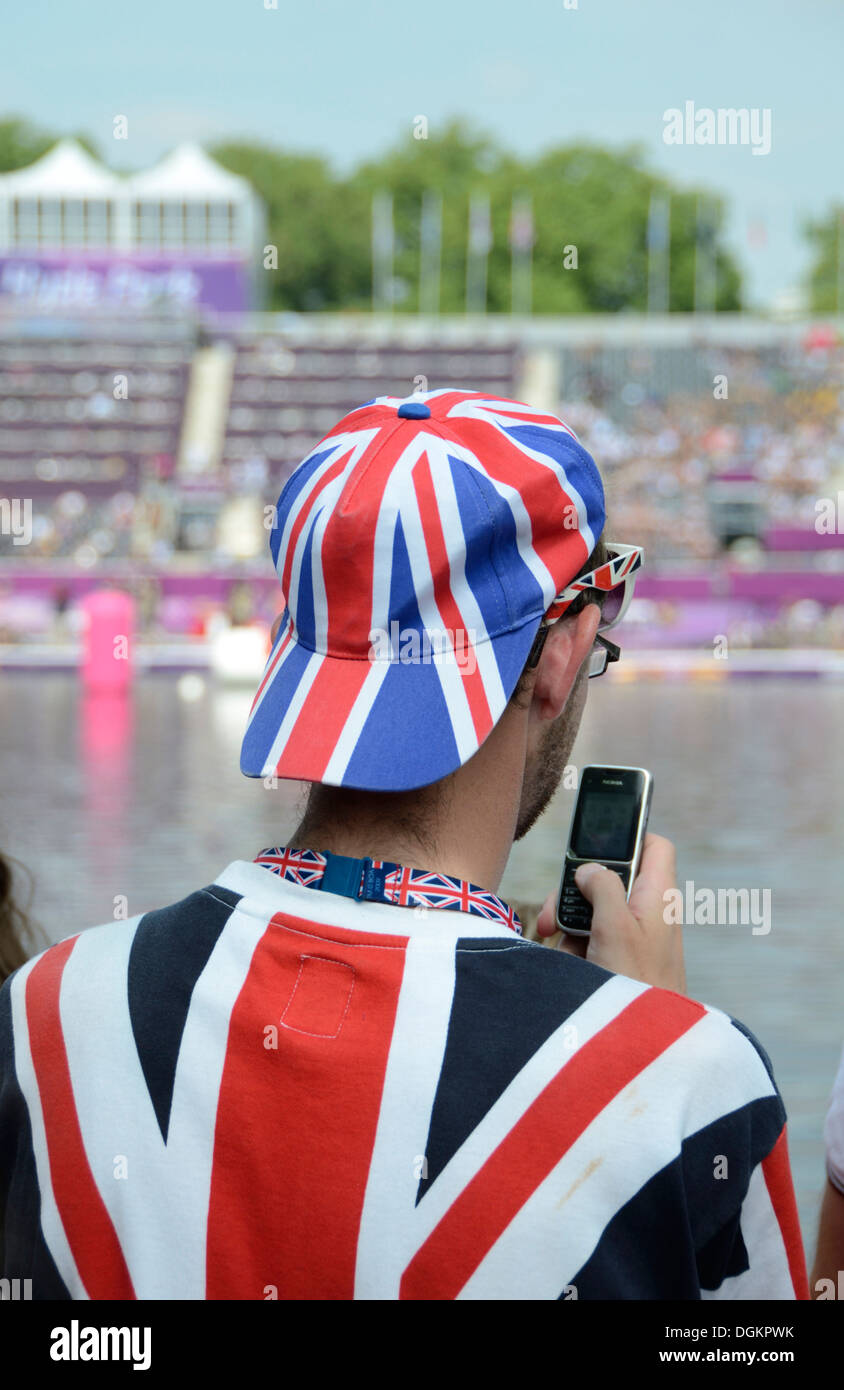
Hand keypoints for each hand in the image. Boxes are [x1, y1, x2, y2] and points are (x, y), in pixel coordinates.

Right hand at [535, 834, 685, 992]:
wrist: (644, 1043)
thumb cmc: (637, 984)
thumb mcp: (614, 927)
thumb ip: (602, 887)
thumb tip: (589, 869)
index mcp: (658, 895)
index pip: (654, 846)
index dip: (630, 835)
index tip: (597, 840)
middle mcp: (649, 911)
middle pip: (610, 878)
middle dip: (578, 891)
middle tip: (556, 910)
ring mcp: (635, 936)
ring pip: (595, 910)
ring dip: (571, 924)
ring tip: (559, 946)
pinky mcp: (621, 958)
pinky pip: (592, 939)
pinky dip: (576, 947)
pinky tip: (569, 964)